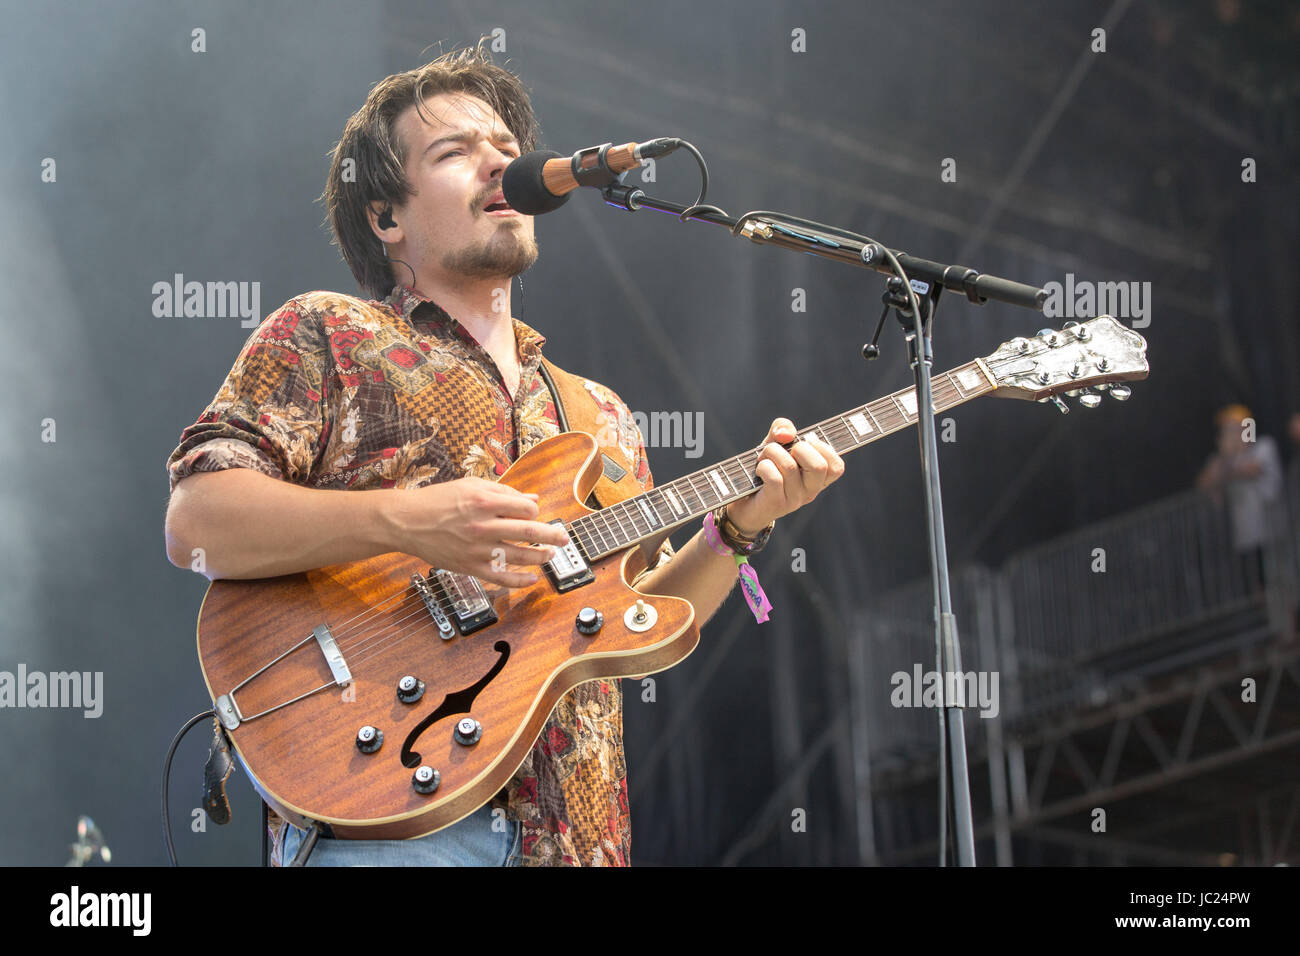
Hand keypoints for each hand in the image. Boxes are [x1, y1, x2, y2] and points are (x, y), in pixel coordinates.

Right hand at [384, 477, 569, 587]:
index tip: (534, 515)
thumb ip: (503, 492)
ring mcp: (476, 549)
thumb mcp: (471, 486)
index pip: (525, 509)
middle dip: (552, 536)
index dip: (534, 512)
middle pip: (528, 532)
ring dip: (540, 557)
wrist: (407, 521)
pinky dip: (519, 581)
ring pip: (519, 556)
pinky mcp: (469, 567)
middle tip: (564, 537)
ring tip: (551, 555)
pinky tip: (532, 579)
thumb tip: (532, 500)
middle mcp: (482, 526)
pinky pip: (500, 577)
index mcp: (484, 501)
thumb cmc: (438, 500)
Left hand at [725, 418, 844, 534]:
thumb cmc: (766, 469)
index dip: (823, 448)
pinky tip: (759, 470)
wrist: (744, 503)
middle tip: (786, 450)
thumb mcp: (776, 444)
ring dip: (772, 452)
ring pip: (790, 467)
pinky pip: (774, 478)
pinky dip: (763, 466)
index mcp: (818, 479)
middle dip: (799, 448)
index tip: (805, 441)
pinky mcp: (776, 503)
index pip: (836, 467)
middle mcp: (810, 491)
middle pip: (819, 466)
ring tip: (764, 457)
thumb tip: (786, 433)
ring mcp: (794, 499)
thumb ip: (783, 429)